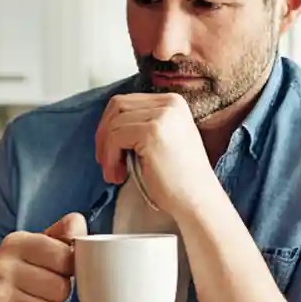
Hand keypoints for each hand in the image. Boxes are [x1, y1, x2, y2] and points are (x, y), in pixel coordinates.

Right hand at [0, 213, 87, 301]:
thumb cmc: (23, 275)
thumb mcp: (41, 248)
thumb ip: (64, 234)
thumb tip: (77, 223)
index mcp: (15, 243)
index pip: (64, 256)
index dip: (70, 268)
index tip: (61, 270)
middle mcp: (0, 266)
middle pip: (61, 288)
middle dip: (60, 294)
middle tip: (46, 292)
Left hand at [94, 92, 217, 217]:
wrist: (196, 200)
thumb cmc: (177, 179)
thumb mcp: (162, 140)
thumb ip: (141, 125)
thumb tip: (106, 125)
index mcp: (173, 102)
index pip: (127, 101)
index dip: (110, 125)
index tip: (108, 151)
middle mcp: (170, 103)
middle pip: (117, 106)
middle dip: (104, 134)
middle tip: (105, 162)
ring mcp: (162, 115)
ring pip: (114, 124)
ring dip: (106, 152)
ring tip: (115, 175)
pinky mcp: (152, 132)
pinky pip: (115, 138)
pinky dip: (110, 159)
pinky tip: (117, 176)